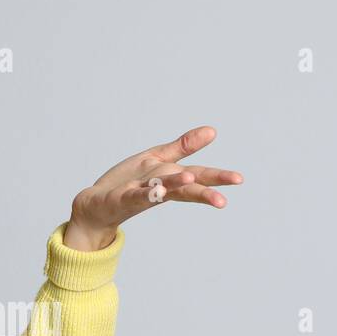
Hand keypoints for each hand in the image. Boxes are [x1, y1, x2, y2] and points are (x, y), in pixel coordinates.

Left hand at [67, 125, 243, 248]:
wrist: (97, 204)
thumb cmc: (129, 181)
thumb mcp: (158, 159)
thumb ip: (184, 146)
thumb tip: (212, 131)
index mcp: (171, 177)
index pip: (198, 175)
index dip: (217, 177)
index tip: (239, 179)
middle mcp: (160, 187)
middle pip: (185, 188)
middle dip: (204, 192)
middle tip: (223, 200)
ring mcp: (143, 194)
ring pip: (162, 189)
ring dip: (175, 185)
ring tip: (190, 180)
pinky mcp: (124, 198)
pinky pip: (137, 194)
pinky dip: (147, 192)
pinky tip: (155, 190)